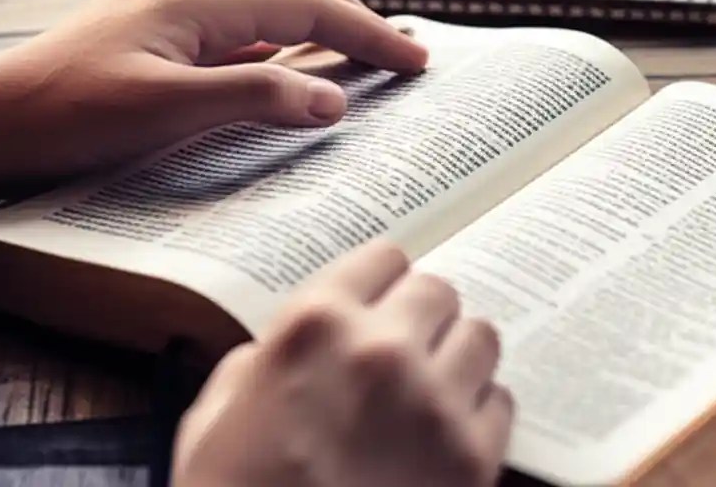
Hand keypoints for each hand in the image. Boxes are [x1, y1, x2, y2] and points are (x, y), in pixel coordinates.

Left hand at [0, 0, 426, 206]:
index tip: (418, 60)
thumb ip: (256, 95)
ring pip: (259, 7)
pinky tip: (284, 70)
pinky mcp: (146, 38)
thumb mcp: (166, 112)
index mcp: (192, 1)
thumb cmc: (62, 121)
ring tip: (360, 56)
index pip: (305, 5)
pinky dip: (272, 46)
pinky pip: (229, 32)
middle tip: (402, 54)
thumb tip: (334, 100)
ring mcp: (161, 13)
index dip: (368, 33)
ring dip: (314, 27)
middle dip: (351, 19)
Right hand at [171, 242, 512, 486]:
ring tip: (432, 387)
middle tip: (403, 349)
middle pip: (438, 291)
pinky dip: (478, 413)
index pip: (383, 258)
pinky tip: (447, 433)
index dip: (378, 283)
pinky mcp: (474, 456)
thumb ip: (260, 362)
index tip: (377, 301)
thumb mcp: (215, 418)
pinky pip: (500, 400)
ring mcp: (436, 403)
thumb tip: (289, 346)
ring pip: (481, 336)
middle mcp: (384, 350)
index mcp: (315, 327)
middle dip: (421, 317)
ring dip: (457, 356)